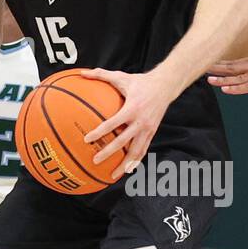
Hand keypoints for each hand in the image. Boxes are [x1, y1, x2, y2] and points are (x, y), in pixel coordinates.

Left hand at [81, 67, 173, 181]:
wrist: (165, 86)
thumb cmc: (141, 81)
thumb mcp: (122, 76)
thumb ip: (101, 75)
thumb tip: (82, 73)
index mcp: (132, 108)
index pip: (113, 123)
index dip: (100, 132)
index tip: (87, 139)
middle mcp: (141, 121)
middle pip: (123, 141)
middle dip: (109, 152)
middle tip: (95, 161)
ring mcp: (148, 129)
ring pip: (135, 151)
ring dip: (124, 164)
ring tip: (112, 175)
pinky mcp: (152, 133)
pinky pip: (143, 150)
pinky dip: (135, 161)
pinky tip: (127, 170)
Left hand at [207, 54, 247, 94]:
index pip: (235, 62)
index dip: (220, 63)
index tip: (208, 63)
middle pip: (232, 66)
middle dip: (216, 68)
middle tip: (200, 67)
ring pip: (237, 77)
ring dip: (222, 79)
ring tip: (209, 80)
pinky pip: (247, 86)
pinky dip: (235, 88)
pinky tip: (225, 90)